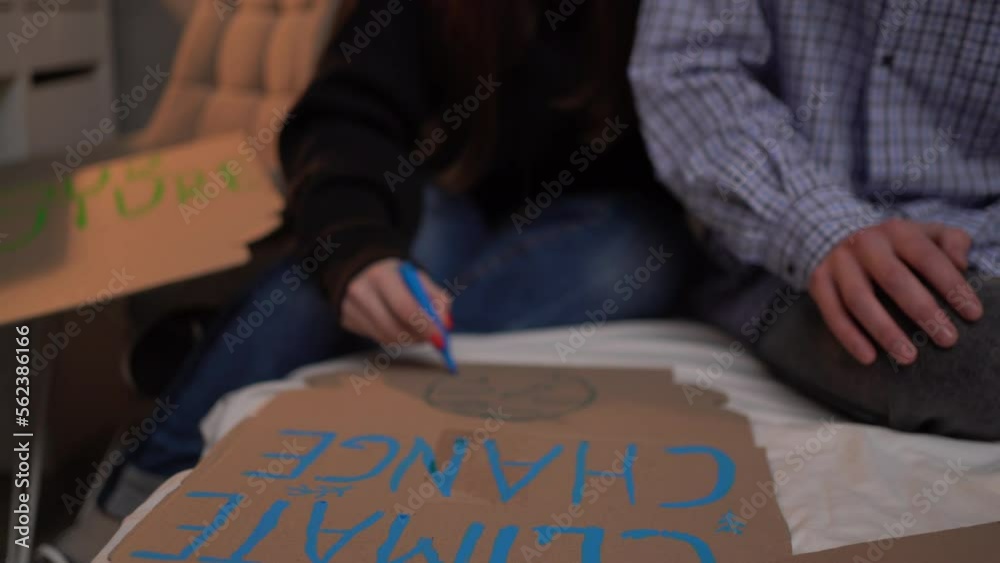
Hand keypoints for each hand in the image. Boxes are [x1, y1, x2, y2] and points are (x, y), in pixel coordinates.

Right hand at [341, 258, 452, 345]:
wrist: (359, 270)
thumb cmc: (395, 276)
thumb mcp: (417, 278)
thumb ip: (436, 298)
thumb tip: (445, 324)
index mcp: (380, 275)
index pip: (405, 307)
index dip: (425, 326)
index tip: (441, 338)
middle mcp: (361, 292)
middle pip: (394, 328)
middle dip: (418, 338)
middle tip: (434, 339)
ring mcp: (350, 308)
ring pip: (386, 338)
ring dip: (408, 340)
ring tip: (418, 331)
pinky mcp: (347, 321)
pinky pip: (377, 339)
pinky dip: (394, 338)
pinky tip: (399, 327)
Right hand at [808, 219, 982, 364]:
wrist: (835, 234)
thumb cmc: (894, 245)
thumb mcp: (924, 233)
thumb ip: (951, 241)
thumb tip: (961, 263)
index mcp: (896, 231)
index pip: (927, 257)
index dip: (951, 285)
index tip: (973, 314)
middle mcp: (864, 243)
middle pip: (893, 279)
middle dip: (922, 311)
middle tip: (947, 340)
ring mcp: (838, 263)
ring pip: (859, 300)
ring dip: (885, 331)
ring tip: (908, 357)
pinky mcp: (819, 281)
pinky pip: (833, 313)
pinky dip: (850, 337)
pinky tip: (869, 358)